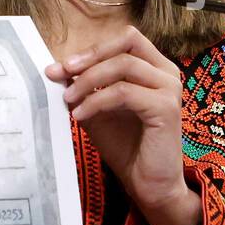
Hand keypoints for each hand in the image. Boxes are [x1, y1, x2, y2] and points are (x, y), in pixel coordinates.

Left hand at [46, 25, 198, 224]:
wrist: (149, 184)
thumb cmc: (127, 147)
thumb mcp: (99, 110)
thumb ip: (84, 88)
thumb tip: (55, 70)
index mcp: (155, 68)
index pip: (126, 40)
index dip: (92, 49)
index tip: (61, 67)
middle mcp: (167, 73)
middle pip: (127, 42)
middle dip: (91, 56)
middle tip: (62, 73)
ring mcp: (170, 89)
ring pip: (124, 65)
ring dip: (89, 80)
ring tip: (69, 100)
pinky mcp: (166, 108)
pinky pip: (124, 92)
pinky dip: (97, 101)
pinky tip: (81, 115)